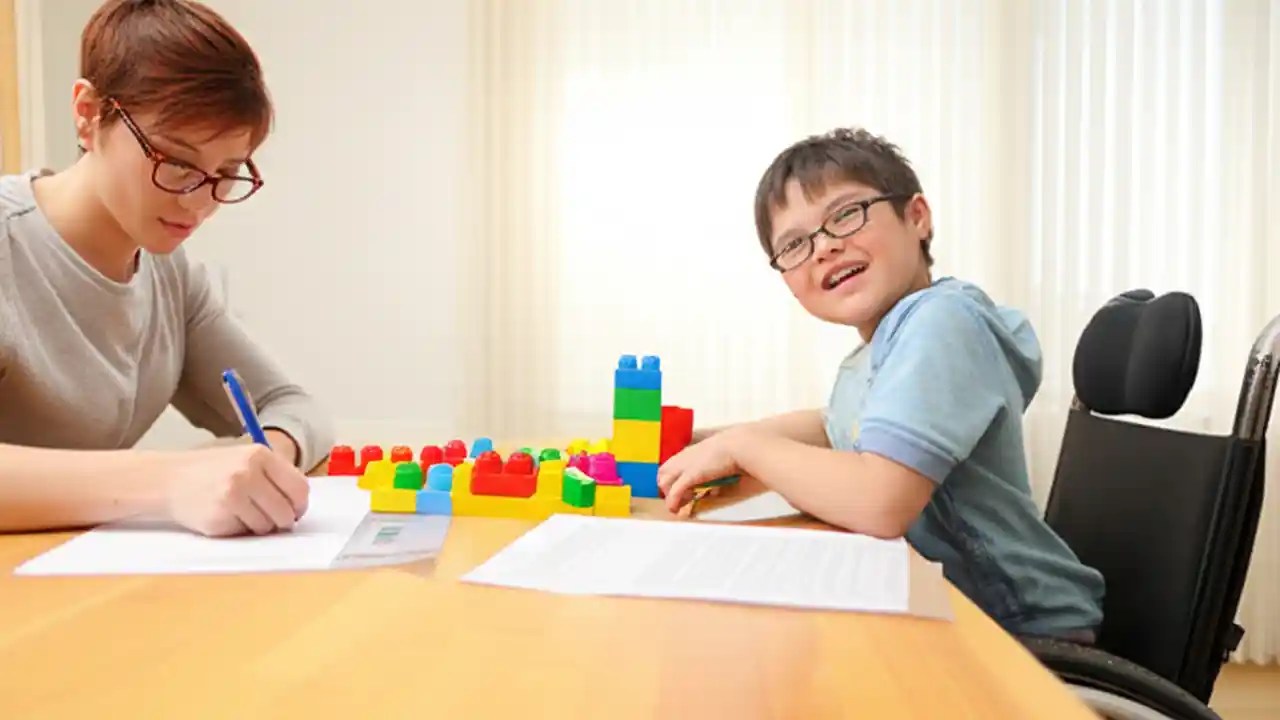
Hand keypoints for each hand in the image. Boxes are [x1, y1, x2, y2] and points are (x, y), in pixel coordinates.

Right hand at [163, 444, 309, 536]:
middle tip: (272, 519)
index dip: (300, 505)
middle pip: (286, 511)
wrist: (167, 480)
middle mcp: (248, 473)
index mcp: (260, 455)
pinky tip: (225, 516)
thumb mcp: (244, 459)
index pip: (299, 488)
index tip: (295, 511)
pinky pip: (245, 533)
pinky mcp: (219, 517)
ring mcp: (233, 496)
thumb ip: (273, 475)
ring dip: (260, 526)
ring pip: (267, 526)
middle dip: (283, 520)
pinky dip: (240, 530)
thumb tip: (300, 503)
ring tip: (241, 513)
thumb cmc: (211, 471)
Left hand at [657, 427, 746, 512]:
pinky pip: (674, 492)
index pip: (670, 465)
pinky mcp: (690, 476)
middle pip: (662, 473)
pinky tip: (676, 509)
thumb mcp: (719, 458)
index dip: (672, 479)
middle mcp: (684, 457)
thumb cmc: (734, 449)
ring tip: (679, 506)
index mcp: (691, 452)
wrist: (738, 445)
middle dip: (666, 488)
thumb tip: (714, 489)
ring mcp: (685, 466)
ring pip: (664, 482)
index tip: (681, 489)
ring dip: (669, 496)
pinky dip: (673, 502)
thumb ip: (712, 470)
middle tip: (677, 499)